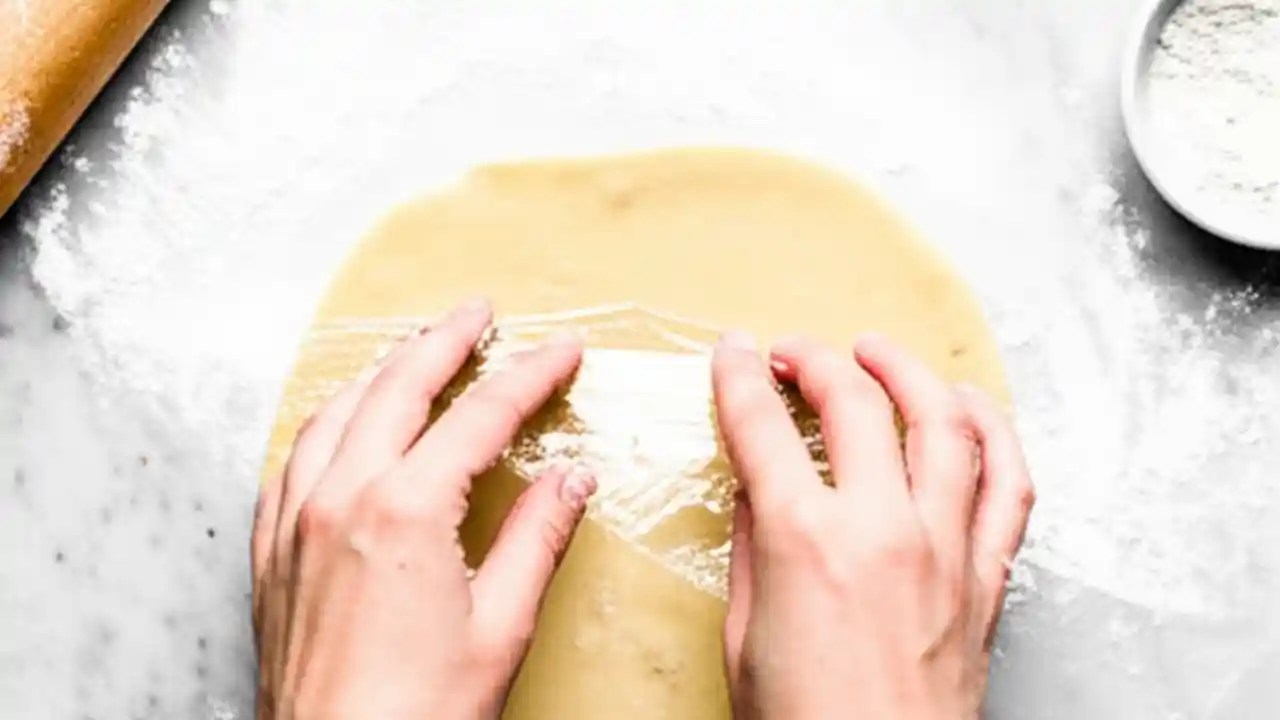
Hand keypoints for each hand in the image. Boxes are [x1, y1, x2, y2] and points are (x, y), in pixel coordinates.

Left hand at [251, 299, 596, 719]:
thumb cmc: (418, 717)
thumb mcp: (501, 626)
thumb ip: (538, 537)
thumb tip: (570, 478)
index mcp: (405, 511)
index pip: (481, 415)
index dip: (530, 375)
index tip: (562, 352)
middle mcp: (340, 500)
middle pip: (398, 389)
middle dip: (444, 341)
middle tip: (479, 313)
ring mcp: (296, 524)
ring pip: (335, 414)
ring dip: (380, 372)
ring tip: (412, 351)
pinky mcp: (272, 555)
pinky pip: (292, 460)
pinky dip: (325, 423)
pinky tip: (340, 424)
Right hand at [713, 332, 1033, 719]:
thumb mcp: (743, 635)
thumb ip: (752, 545)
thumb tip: (757, 485)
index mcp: (806, 543)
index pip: (763, 428)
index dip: (739, 378)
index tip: (734, 353)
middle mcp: (882, 530)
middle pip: (854, 405)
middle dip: (815, 361)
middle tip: (790, 353)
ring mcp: (944, 549)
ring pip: (943, 424)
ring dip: (907, 373)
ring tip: (877, 353)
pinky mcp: (984, 578)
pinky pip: (1009, 486)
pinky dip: (994, 433)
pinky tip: (968, 408)